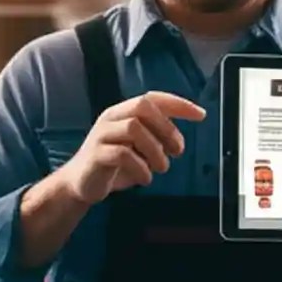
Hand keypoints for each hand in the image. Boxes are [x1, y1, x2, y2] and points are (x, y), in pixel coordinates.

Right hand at [59, 91, 205, 204]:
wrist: (80, 184)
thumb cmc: (113, 164)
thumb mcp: (138, 148)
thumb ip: (154, 138)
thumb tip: (178, 139)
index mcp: (123, 112)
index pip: (152, 97)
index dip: (178, 104)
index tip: (200, 115)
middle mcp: (111, 118)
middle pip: (143, 106)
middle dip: (167, 127)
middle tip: (178, 150)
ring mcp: (102, 135)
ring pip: (134, 128)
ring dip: (155, 150)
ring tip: (161, 168)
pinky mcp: (96, 155)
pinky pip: (123, 154)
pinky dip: (141, 167)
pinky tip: (145, 179)